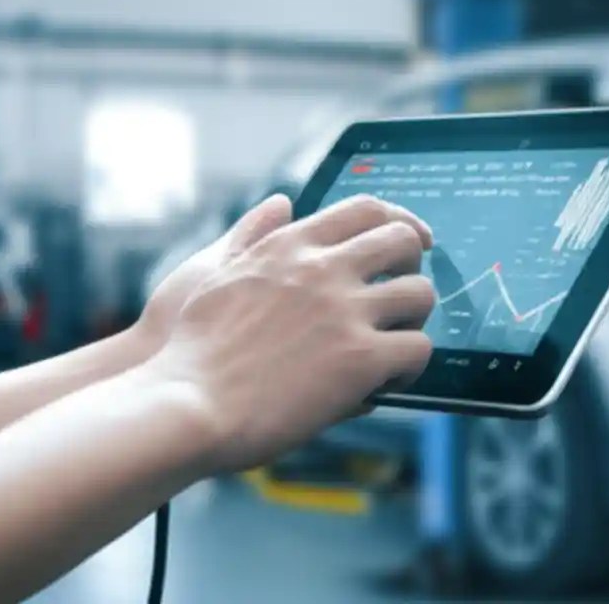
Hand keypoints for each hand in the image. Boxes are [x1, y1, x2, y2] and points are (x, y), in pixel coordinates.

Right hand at [149, 195, 436, 474]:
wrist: (188, 405)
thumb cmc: (191, 349)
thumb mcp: (216, 272)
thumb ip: (253, 234)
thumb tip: (282, 201)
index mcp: (289, 245)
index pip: (365, 209)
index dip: (398, 222)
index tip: (409, 241)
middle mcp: (323, 268)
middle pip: (402, 241)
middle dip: (413, 266)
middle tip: (402, 298)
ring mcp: (346, 311)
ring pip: (420, 294)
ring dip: (414, 319)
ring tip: (393, 346)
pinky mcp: (361, 359)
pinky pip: (418, 349)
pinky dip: (409, 366)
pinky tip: (385, 383)